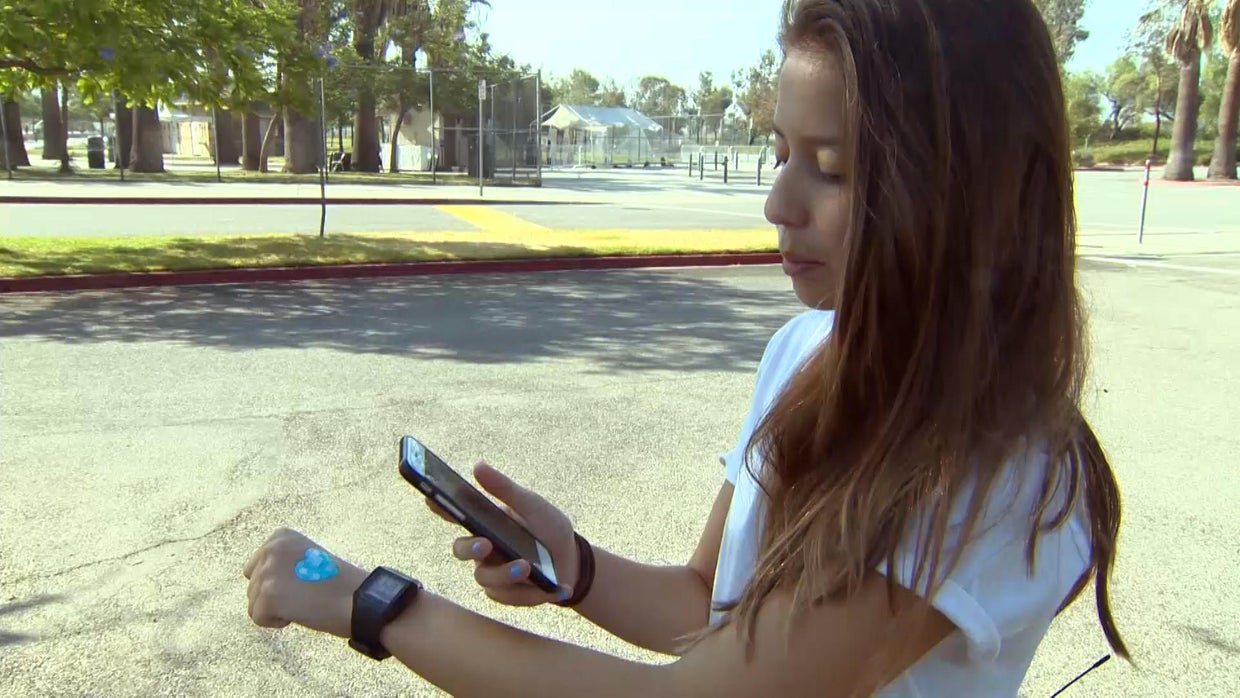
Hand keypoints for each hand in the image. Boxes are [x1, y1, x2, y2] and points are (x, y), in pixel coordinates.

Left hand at [242, 528, 368, 638]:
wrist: (360, 599)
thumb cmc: (338, 583)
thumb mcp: (306, 559)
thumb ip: (282, 562)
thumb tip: (258, 579)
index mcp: (281, 536)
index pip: (257, 566)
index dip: (279, 581)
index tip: (304, 581)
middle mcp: (271, 549)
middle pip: (252, 585)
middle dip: (273, 595)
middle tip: (304, 595)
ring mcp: (269, 571)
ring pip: (254, 603)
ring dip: (276, 609)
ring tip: (305, 602)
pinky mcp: (269, 595)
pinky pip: (259, 618)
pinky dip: (277, 622)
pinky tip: (301, 612)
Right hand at [427, 461, 578, 606]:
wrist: (573, 561)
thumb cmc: (548, 528)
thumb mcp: (532, 506)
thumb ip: (505, 489)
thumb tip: (477, 465)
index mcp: (485, 523)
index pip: (456, 515)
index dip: (439, 507)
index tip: (431, 498)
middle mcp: (483, 549)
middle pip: (462, 550)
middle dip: (471, 548)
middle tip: (486, 543)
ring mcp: (492, 573)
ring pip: (486, 578)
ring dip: (507, 574)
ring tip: (528, 567)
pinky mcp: (507, 594)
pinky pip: (509, 597)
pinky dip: (534, 592)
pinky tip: (555, 588)